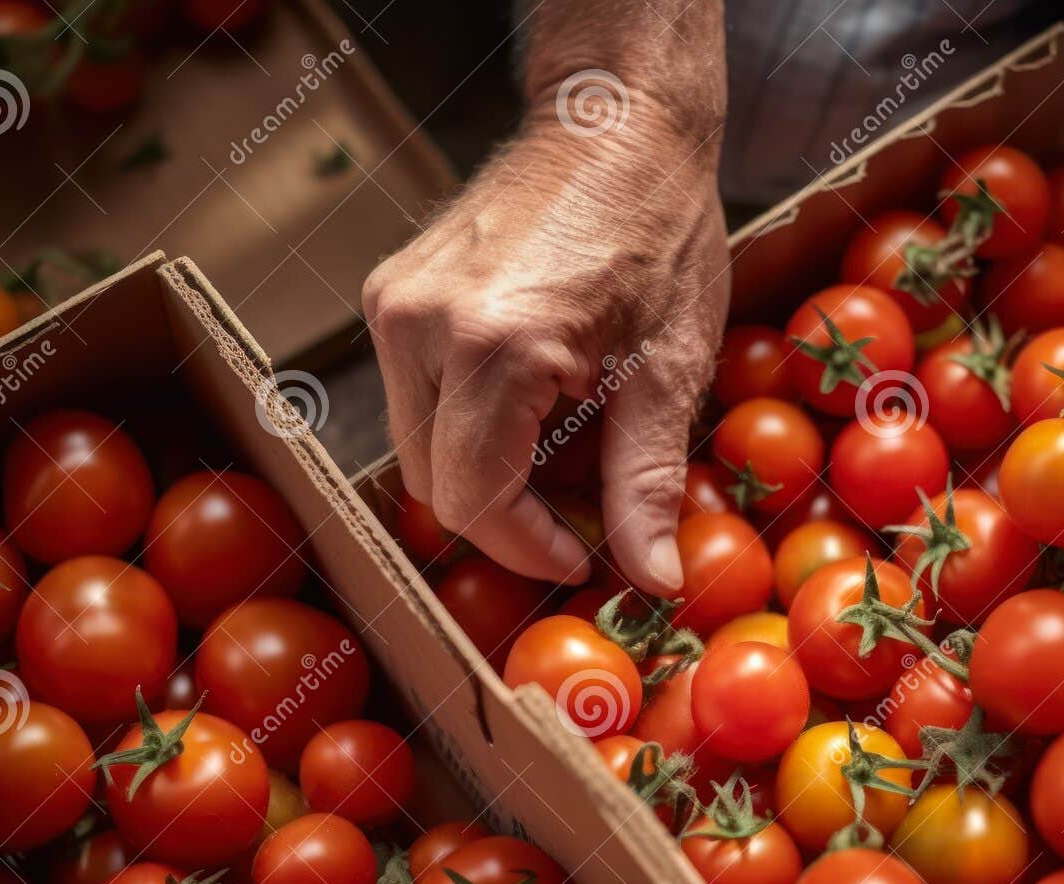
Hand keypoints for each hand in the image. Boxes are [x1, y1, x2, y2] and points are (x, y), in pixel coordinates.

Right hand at [363, 9, 726, 593]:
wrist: (617, 125)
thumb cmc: (658, 233)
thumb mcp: (671, 369)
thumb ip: (646, 482)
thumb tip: (653, 579)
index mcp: (493, 346)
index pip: (474, 501)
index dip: (527, 550)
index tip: (581, 557)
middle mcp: (421, 324)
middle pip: (435, 484)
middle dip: (506, 518)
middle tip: (579, 514)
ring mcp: (396, 304)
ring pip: (417, 447)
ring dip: (483, 472)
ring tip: (560, 450)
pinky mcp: (392, 292)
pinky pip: (414, 397)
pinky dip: (465, 424)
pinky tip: (529, 405)